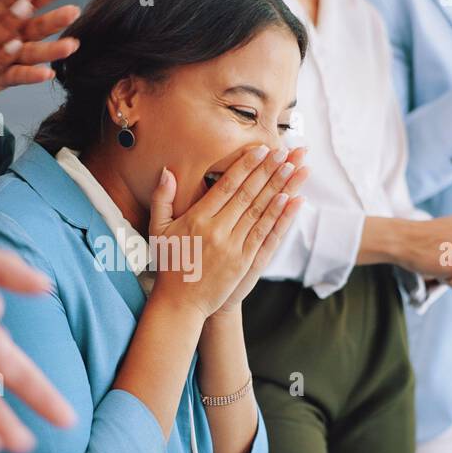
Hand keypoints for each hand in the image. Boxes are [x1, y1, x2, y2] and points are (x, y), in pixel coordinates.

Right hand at [148, 145, 307, 318]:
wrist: (180, 303)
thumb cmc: (170, 264)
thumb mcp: (158, 230)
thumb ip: (162, 198)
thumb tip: (167, 171)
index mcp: (197, 219)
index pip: (226, 186)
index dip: (246, 166)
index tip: (262, 149)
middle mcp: (217, 230)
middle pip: (247, 194)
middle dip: (268, 170)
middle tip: (285, 151)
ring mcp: (233, 247)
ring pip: (260, 211)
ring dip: (279, 188)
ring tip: (294, 168)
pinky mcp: (244, 262)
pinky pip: (265, 235)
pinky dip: (278, 217)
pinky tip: (290, 200)